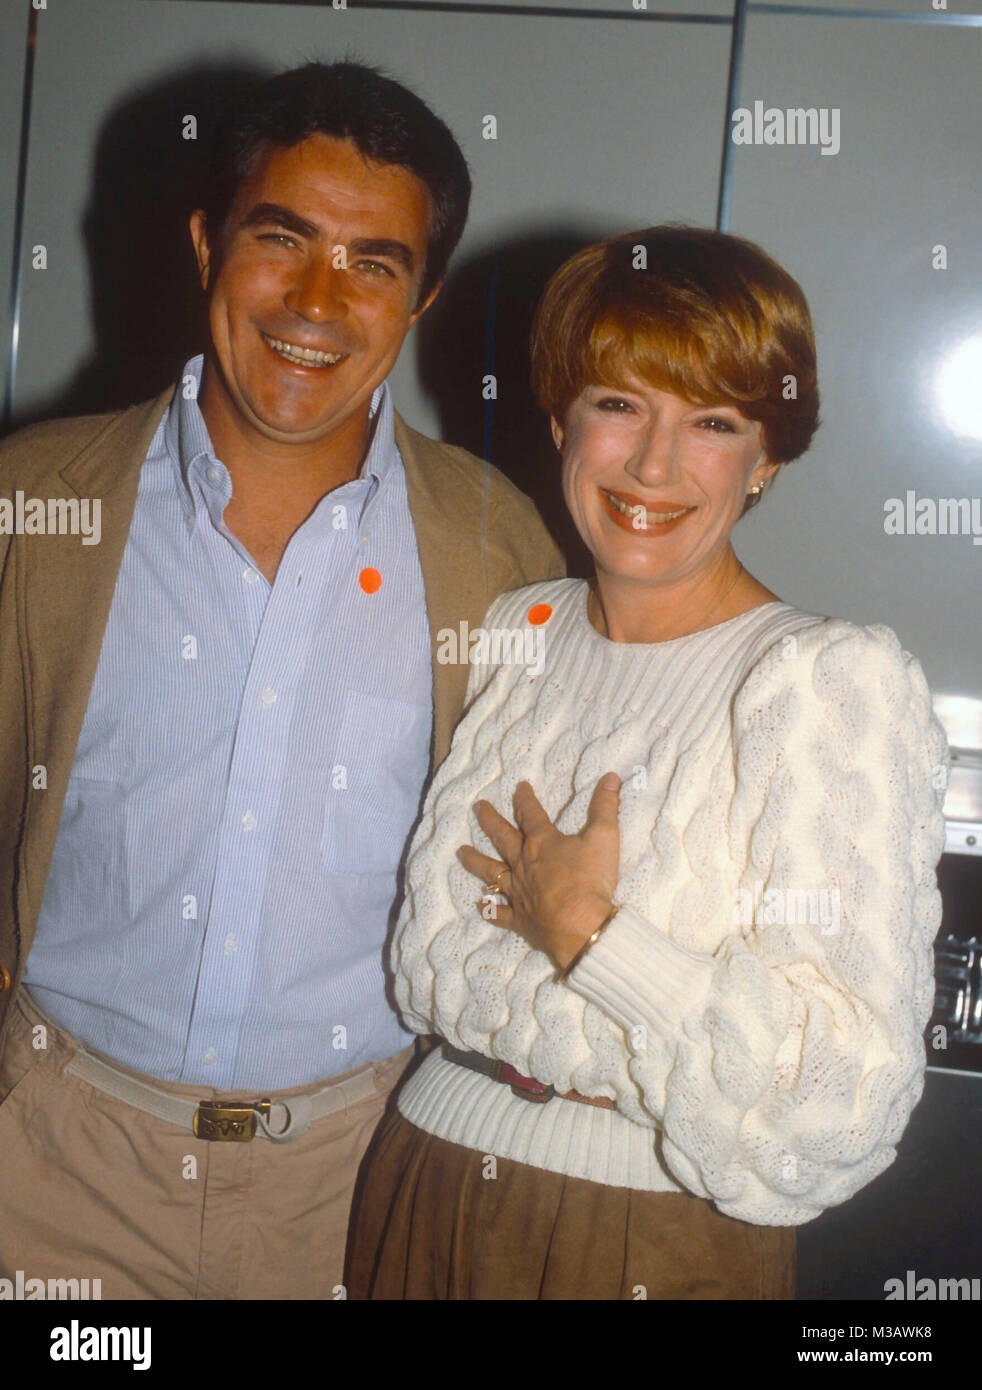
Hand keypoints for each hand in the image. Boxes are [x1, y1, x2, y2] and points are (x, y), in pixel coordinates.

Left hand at [457, 773, 620, 971]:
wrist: (581, 926)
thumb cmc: (590, 881)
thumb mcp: (604, 838)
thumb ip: (605, 807)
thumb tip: (611, 777)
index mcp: (543, 843)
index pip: (531, 814)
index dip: (525, 798)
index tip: (518, 786)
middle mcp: (524, 864)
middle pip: (502, 838)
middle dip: (490, 820)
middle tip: (477, 807)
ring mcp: (519, 892)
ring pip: (491, 872)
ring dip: (475, 861)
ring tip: (460, 852)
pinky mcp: (520, 919)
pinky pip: (499, 914)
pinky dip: (488, 910)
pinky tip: (478, 906)